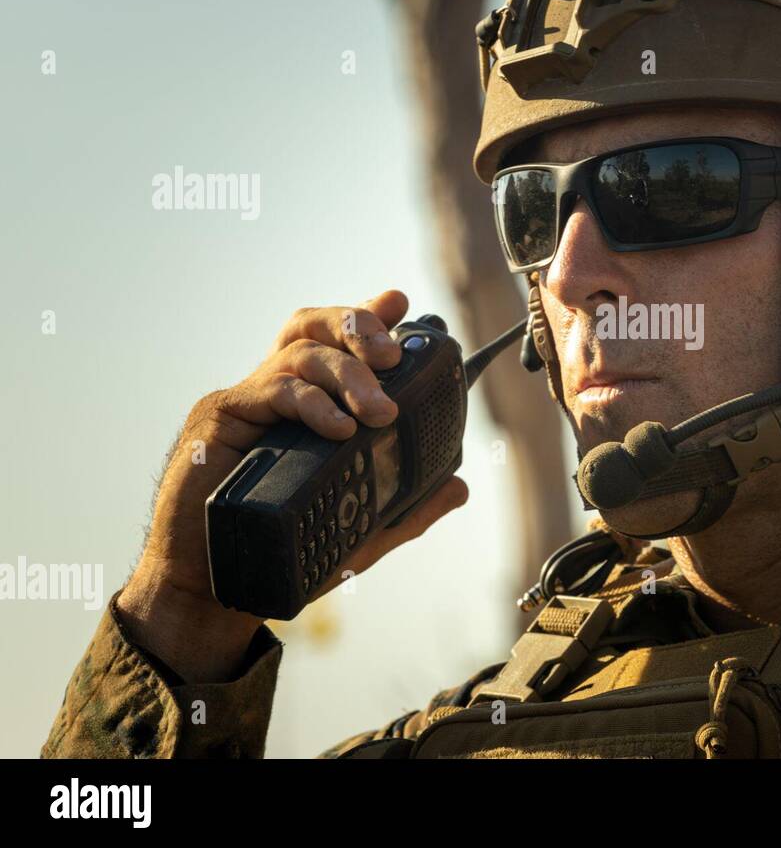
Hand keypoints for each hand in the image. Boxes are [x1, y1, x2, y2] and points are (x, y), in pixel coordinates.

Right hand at [117, 290, 468, 681]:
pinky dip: (310, 405)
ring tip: (380, 412)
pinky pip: (269, 394)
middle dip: (358, 328)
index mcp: (305, 403)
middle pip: (313, 327)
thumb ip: (407, 504)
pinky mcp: (218, 421)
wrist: (212, 587)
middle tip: (393, 355)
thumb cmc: (279, 547)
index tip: (399, 302)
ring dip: (347, 375)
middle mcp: (274, 389)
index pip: (335, 342)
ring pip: (299, 355)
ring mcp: (245, 401)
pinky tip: (340, 429)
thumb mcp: (357, 526)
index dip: (366, 317)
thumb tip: (458, 487)